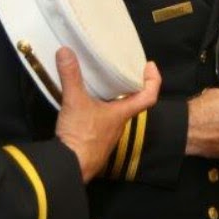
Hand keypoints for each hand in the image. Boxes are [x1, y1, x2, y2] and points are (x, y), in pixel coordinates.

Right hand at [55, 48, 160, 181]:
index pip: (148, 96)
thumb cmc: (81, 135)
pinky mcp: (95, 142)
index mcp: (121, 113)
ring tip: (102, 83)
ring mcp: (107, 135)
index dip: (153, 80)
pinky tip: (84, 104)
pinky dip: (98, 109)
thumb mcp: (74, 101)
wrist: (70, 167)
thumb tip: (66, 51)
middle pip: (132, 103)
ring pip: (115, 112)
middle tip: (123, 70)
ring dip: (112, 98)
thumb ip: (71, 76)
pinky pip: (101, 121)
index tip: (149, 66)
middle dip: (129, 86)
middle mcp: (118, 124)